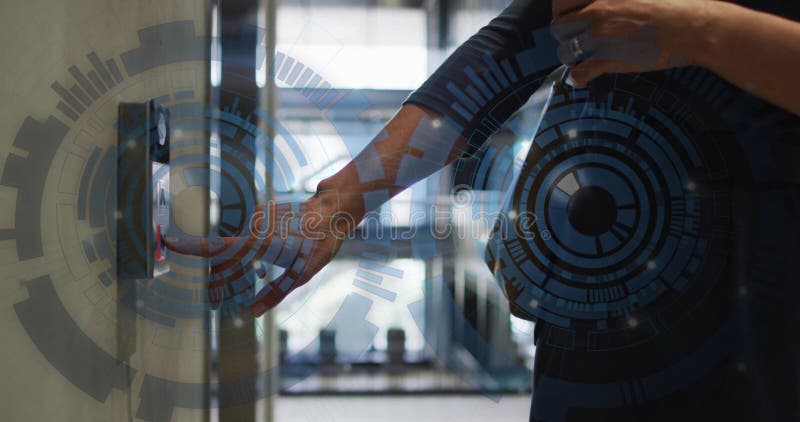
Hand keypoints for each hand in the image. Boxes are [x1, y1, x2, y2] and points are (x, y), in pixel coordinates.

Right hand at [166, 190, 357, 315]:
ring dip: (231, 269)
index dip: (192, 247)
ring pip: (234, 248)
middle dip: (216, 282)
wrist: (332, 210)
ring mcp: (257, 219)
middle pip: (224, 257)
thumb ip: (275, 293)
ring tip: (239, 288)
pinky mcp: (261, 215)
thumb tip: (253, 312)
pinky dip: (242, 254)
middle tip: (216, 305)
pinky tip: (255, 267)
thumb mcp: (301, 275)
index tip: (169, 244)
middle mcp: (254, 228)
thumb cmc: (320, 243)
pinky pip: (244, 237)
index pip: (220, 246)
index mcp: (261, 243)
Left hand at [551, 0, 712, 86]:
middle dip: (565, 36)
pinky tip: (583, 78)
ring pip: (565, 50)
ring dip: (571, 56)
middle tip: (575, 40)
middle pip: (559, 27)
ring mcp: (601, 36)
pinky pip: (579, 72)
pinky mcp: (609, 59)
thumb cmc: (674, 6)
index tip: (570, 17)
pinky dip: (578, 77)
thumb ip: (613, 1)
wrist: (693, 27)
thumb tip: (601, 7)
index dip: (562, 12)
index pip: (561, 2)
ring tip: (582, 59)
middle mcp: (597, 11)